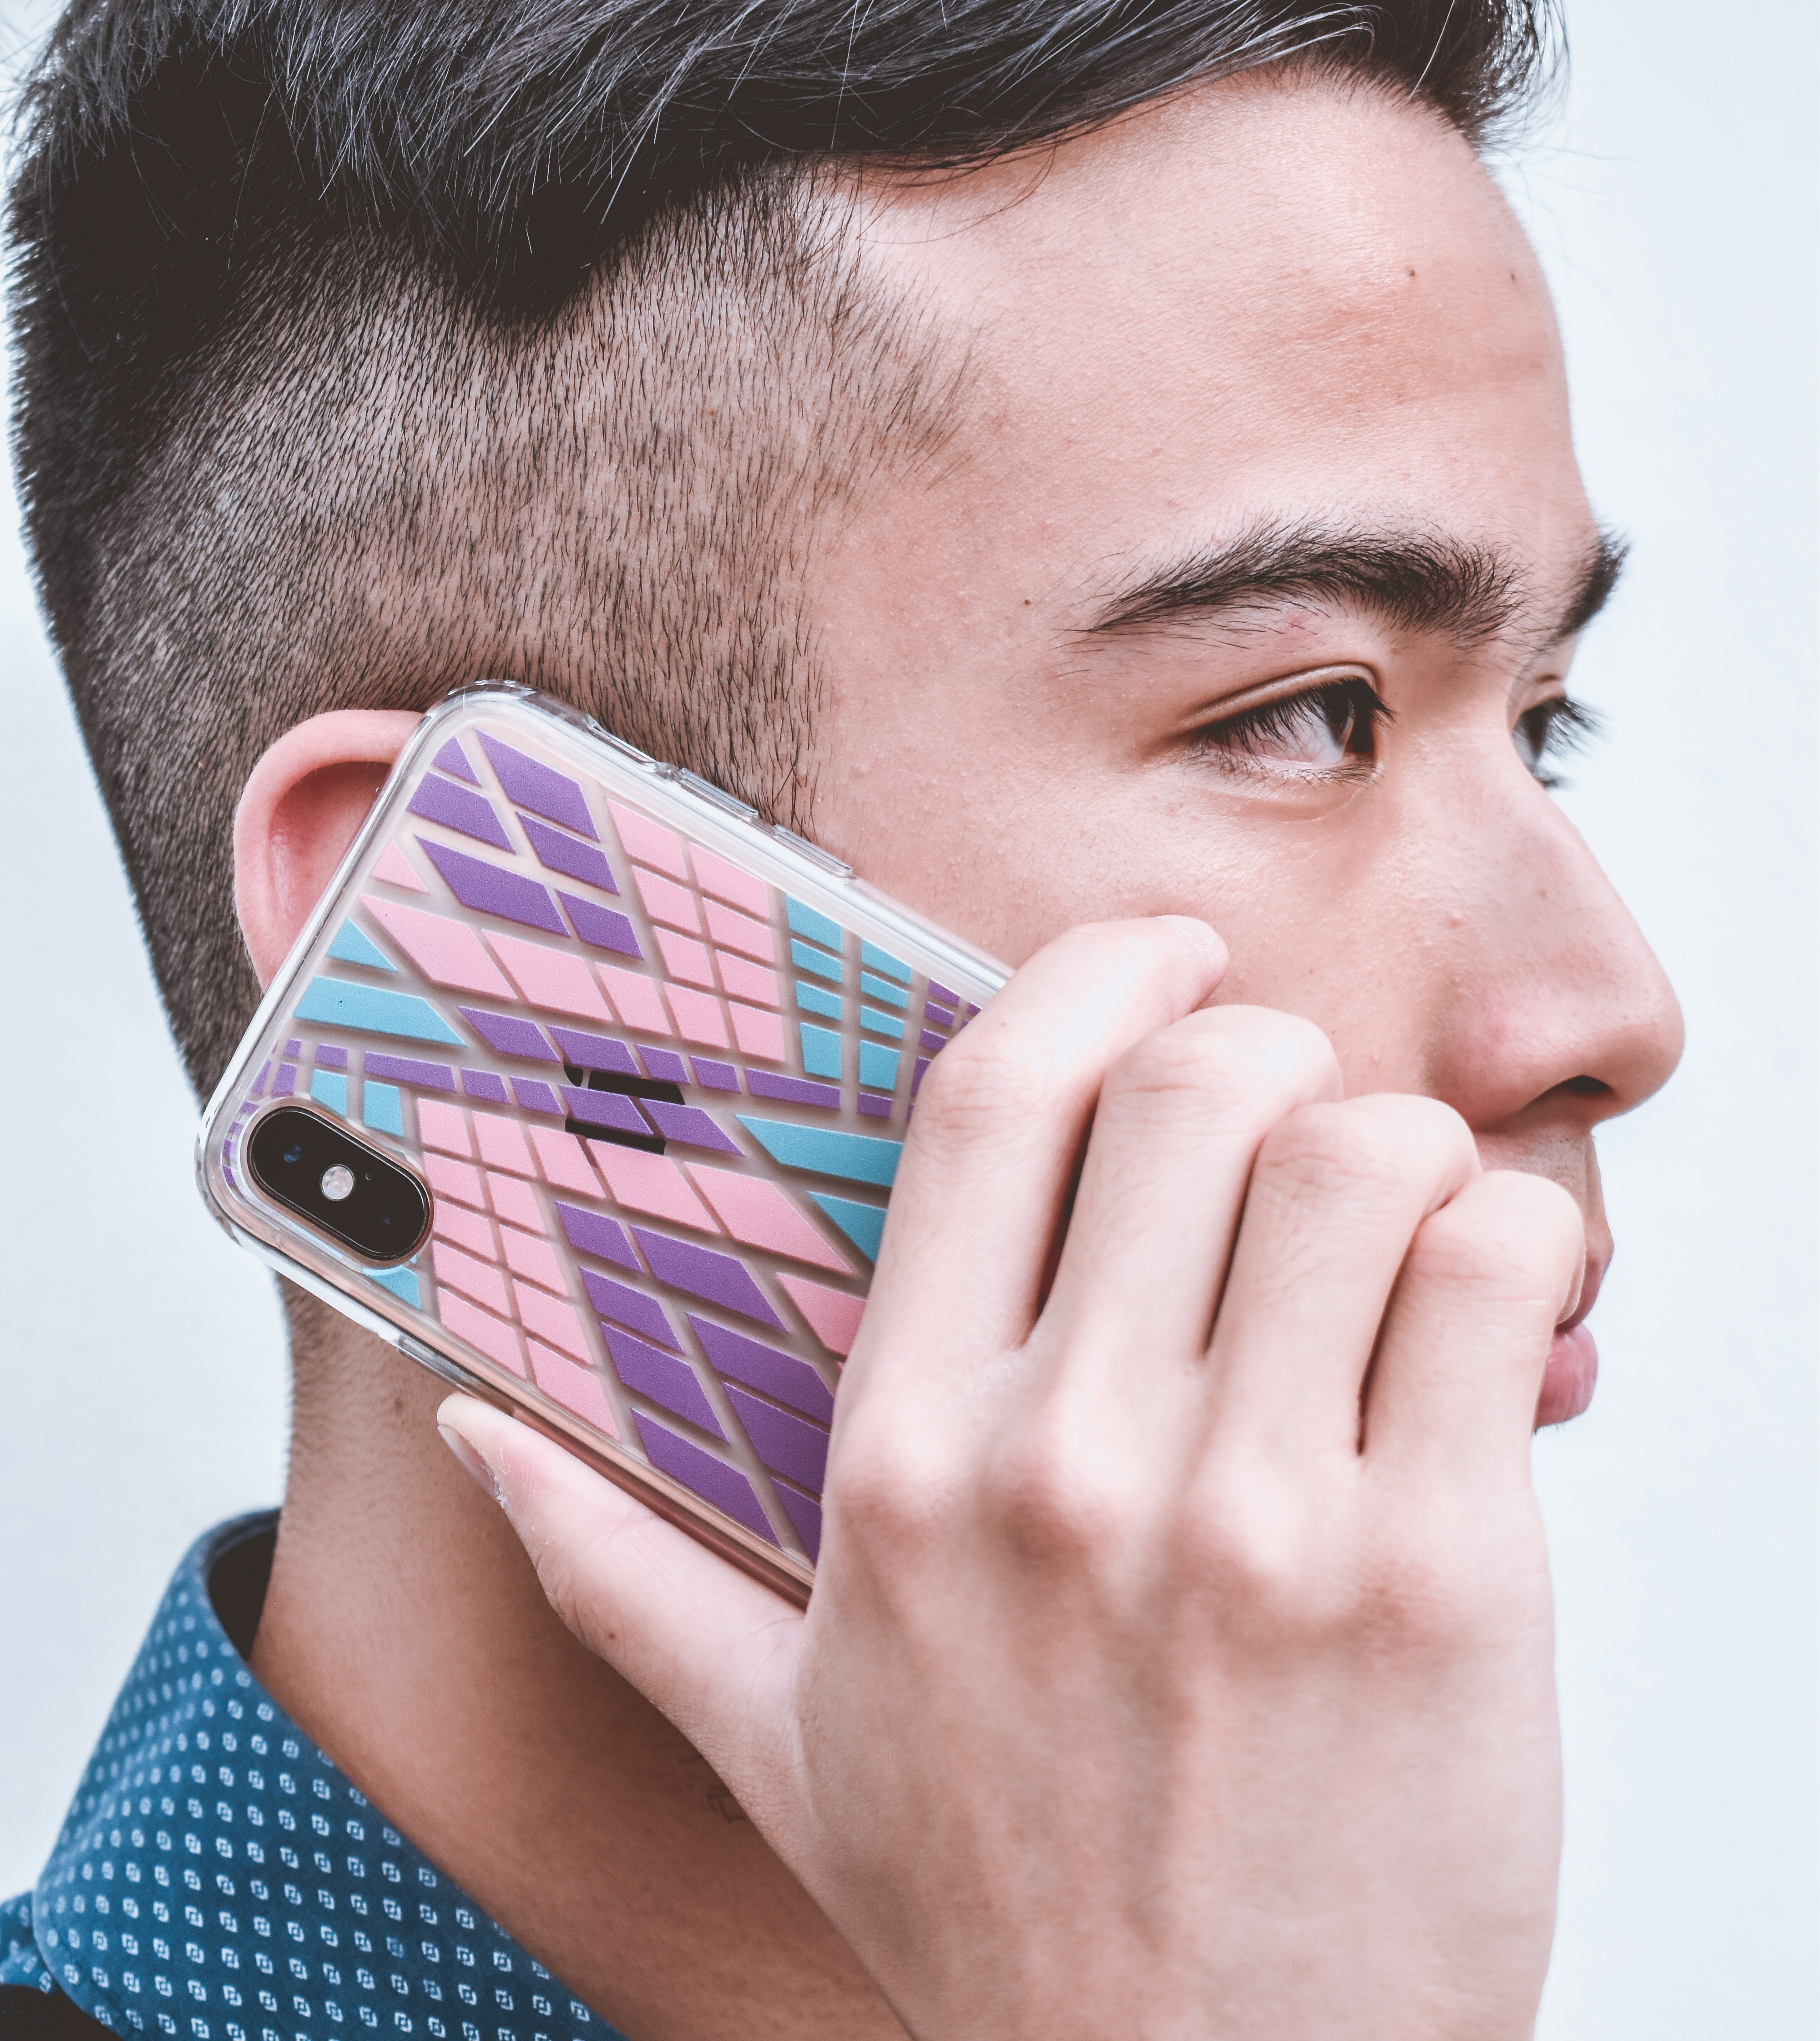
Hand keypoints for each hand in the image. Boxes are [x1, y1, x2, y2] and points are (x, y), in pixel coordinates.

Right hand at [440, 918, 1581, 2040]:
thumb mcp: (773, 1743)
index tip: (1161, 952)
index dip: (1095, 976)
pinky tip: (1480, 1313)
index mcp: (904, 1471)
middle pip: (1196, 1090)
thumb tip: (464, 1430)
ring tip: (1389, 1225)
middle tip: (1287, 1118)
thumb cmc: (1006, 1916)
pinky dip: (1511, 1248)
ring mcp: (1256, 1521)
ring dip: (1397, 1151)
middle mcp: (1064, 1469)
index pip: (994, 1102)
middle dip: (1264, 1055)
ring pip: (1360, 1156)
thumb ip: (610, 1569)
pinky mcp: (1442, 1578)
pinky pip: (1495, 1276)